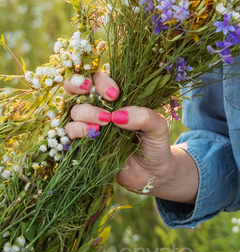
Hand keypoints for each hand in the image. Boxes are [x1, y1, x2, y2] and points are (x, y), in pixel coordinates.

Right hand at [63, 71, 174, 194]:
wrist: (152, 174)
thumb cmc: (155, 144)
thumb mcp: (158, 128)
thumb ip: (144, 117)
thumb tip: (118, 115)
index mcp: (116, 97)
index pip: (99, 78)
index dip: (101, 81)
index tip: (114, 94)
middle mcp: (99, 108)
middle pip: (76, 87)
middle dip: (78, 84)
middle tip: (90, 92)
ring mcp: (89, 126)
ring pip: (74, 111)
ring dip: (86, 113)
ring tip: (105, 124)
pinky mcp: (83, 145)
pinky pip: (69, 134)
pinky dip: (78, 130)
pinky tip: (94, 134)